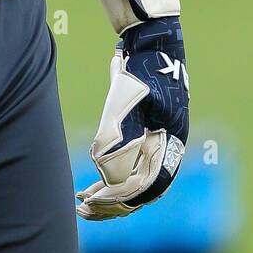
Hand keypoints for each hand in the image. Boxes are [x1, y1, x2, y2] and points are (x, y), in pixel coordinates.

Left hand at [76, 14, 188, 219]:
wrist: (152, 45)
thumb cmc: (141, 68)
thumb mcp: (126, 96)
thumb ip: (115, 127)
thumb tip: (100, 163)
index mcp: (169, 143)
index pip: (144, 184)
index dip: (118, 196)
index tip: (93, 200)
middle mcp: (165, 150)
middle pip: (139, 192)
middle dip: (110, 204)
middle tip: (82, 208)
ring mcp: (156, 147)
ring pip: (134, 187)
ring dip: (109, 199)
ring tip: (83, 206)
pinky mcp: (144, 142)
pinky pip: (131, 173)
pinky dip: (112, 184)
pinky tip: (92, 189)